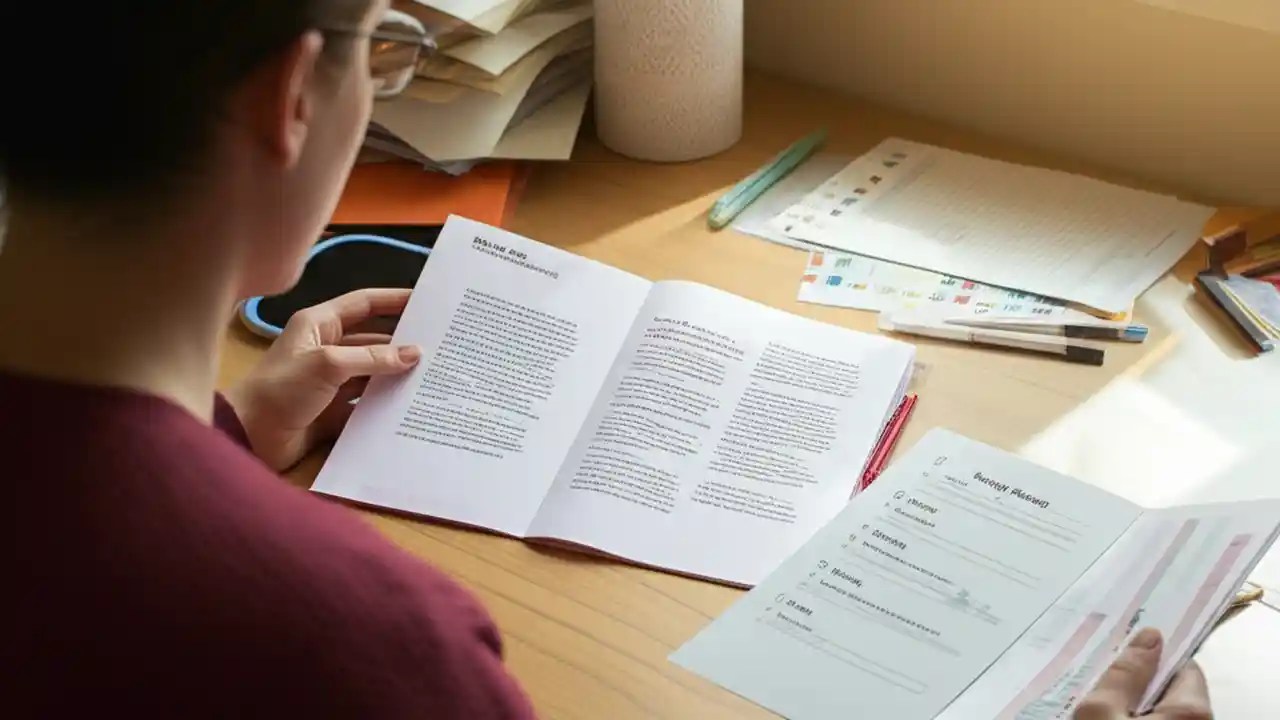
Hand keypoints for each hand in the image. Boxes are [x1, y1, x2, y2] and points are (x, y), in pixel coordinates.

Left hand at [225, 289, 420, 470]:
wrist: (248, 437)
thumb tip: (415, 353)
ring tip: (434, 377)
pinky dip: (385, 406)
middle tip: (440, 346)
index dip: (394, 300)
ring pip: (372, 374)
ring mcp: (330, 382)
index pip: (363, 304)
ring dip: (397, 377)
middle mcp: (326, 349)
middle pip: (373, 341)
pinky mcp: (333, 411)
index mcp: (319, 325)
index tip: (426, 302)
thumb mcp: (328, 365)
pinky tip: (411, 408)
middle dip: (403, 344)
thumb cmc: (281, 389)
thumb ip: (373, 358)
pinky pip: (366, 405)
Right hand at [1075, 628, 1212, 718]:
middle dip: (1140, 681)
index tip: (1123, 649)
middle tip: (1102, 674)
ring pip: (1162, 711)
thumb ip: (1125, 673)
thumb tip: (1152, 636)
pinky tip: (1106, 717)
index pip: (1184, 666)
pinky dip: (1132, 718)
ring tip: (1099, 701)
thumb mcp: (1101, 711)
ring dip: (1134, 705)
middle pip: (1173, 690)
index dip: (1152, 656)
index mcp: (1193, 710)